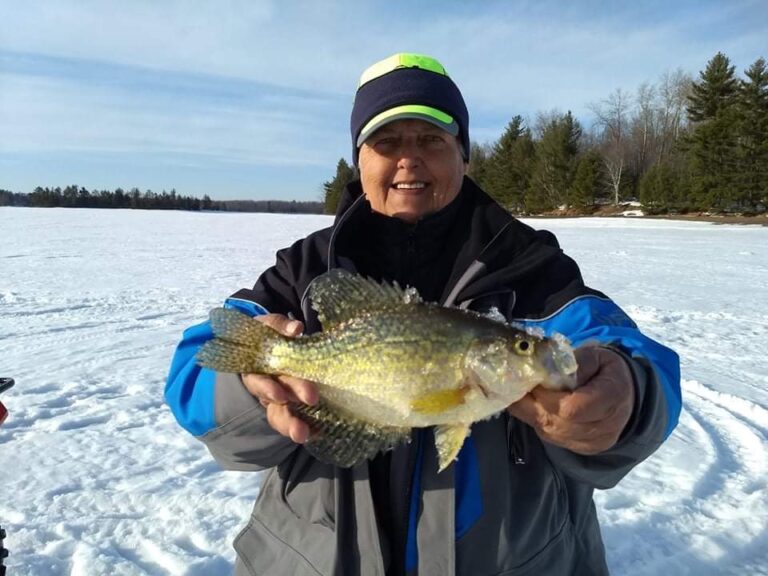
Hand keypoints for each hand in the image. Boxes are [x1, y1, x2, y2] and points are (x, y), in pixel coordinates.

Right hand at [240, 314, 318, 443]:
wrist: (270, 343)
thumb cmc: (270, 334)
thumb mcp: (270, 326)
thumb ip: (281, 326)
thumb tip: (296, 329)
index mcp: (257, 370)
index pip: (259, 383)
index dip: (268, 390)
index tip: (280, 395)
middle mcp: (266, 388)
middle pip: (275, 401)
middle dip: (289, 407)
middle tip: (311, 401)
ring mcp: (278, 400)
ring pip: (280, 416)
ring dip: (291, 425)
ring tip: (303, 435)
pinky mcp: (292, 406)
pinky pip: (297, 420)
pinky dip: (308, 428)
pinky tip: (318, 433)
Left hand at [507, 346, 634, 454]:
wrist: (624, 394)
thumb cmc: (606, 370)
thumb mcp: (596, 355)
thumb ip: (574, 362)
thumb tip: (547, 369)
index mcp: (613, 397)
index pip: (571, 408)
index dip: (545, 395)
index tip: (533, 378)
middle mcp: (605, 426)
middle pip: (556, 422)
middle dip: (532, 402)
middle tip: (520, 383)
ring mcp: (593, 442)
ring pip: (548, 431)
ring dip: (531, 411)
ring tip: (526, 392)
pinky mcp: (581, 448)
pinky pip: (549, 437)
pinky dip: (537, 420)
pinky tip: (536, 404)